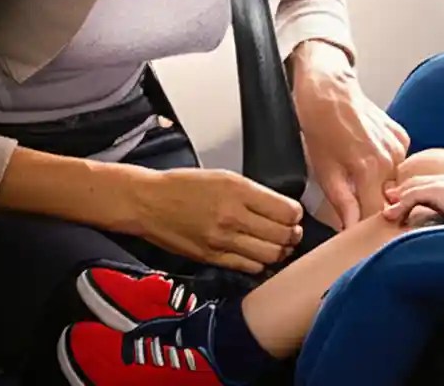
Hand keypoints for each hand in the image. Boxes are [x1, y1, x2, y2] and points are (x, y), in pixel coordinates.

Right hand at [128, 167, 303, 273]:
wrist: (148, 202)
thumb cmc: (183, 186)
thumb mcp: (224, 177)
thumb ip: (253, 193)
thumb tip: (280, 208)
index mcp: (238, 191)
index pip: (286, 211)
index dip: (296, 215)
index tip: (294, 214)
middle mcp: (232, 217)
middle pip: (283, 236)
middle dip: (292, 235)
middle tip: (291, 232)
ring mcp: (222, 241)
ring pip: (270, 255)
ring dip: (279, 251)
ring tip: (276, 245)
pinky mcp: (212, 258)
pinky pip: (249, 267)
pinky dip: (259, 263)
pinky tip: (257, 254)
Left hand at [290, 41, 408, 227]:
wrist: (328, 89)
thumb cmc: (320, 128)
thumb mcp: (325, 171)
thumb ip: (343, 204)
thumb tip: (350, 232)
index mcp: (370, 170)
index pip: (377, 216)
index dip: (366, 229)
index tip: (358, 237)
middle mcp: (392, 159)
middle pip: (390, 200)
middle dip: (374, 209)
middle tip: (356, 209)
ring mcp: (400, 146)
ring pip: (396, 183)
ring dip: (382, 188)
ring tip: (360, 181)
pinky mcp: (402, 136)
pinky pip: (399, 163)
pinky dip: (387, 168)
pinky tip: (369, 160)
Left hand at [381, 175, 443, 223]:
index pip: (428, 185)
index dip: (413, 193)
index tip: (401, 204)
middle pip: (415, 183)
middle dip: (400, 193)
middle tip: (388, 205)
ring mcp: (439, 184)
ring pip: (410, 189)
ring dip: (397, 202)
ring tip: (388, 216)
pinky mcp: (435, 190)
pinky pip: (411, 195)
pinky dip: (401, 205)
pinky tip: (393, 216)